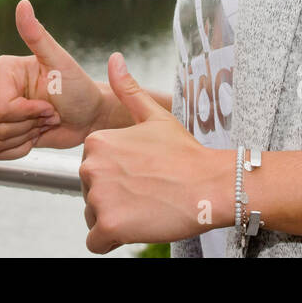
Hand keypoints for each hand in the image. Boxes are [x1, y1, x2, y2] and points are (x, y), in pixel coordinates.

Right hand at [0, 0, 106, 158]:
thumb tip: (23, 3)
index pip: (0, 106)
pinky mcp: (1, 133)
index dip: (27, 113)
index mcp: (4, 69)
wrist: (89, 115)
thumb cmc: (79, 87)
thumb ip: (38, 36)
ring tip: (44, 121)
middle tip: (49, 114)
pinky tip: (36, 135)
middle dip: (29, 124)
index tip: (49, 105)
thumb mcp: (61, 61)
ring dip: (27, 136)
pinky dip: (20, 150)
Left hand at [81, 53, 226, 254]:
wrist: (212, 185)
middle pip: (90, 195)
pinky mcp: (109, 224)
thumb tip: (114, 59)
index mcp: (96, 142)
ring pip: (94, 218)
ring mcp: (98, 196)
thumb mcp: (155, 116)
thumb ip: (128, 90)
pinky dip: (112, 241)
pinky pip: (96, 243)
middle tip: (147, 192)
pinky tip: (138, 226)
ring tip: (146, 207)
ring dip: (115, 219)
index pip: (92, 170)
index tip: (142, 174)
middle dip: (115, 199)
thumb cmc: (185, 154)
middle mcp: (89, 167)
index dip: (117, 177)